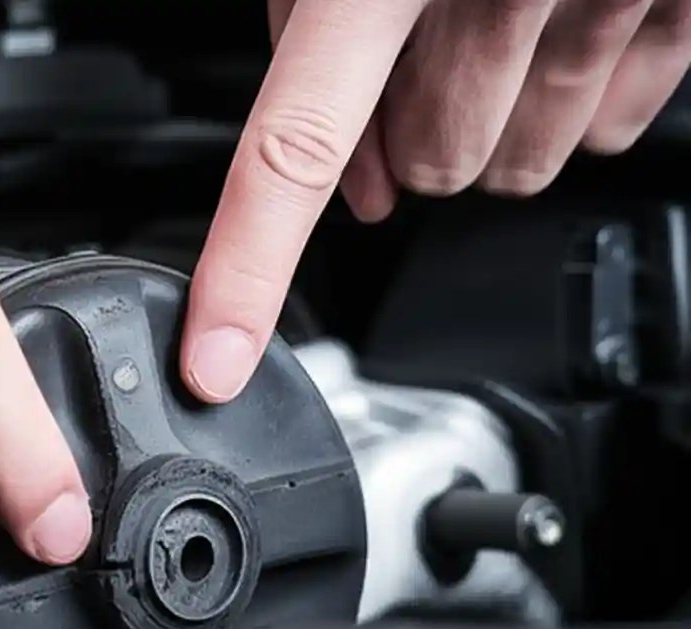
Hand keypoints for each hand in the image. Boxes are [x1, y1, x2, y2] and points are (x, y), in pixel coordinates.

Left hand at [180, 0, 688, 402]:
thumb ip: (314, 29)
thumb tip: (351, 186)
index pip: (292, 144)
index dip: (250, 266)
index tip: (220, 356)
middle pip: (430, 167)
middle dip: (414, 139)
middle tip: (425, 65)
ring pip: (520, 165)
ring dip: (495, 128)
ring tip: (497, 37)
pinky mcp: (684, 4)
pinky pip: (619, 127)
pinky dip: (582, 103)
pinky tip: (568, 36)